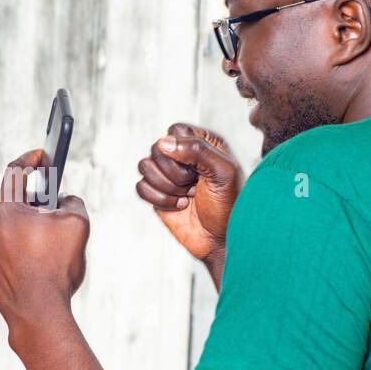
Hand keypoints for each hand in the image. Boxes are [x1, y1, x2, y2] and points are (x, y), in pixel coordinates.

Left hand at [0, 149, 89, 339]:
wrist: (36, 313)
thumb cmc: (54, 268)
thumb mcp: (76, 224)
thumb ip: (72, 201)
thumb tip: (64, 200)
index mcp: (4, 209)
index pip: (15, 171)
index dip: (32, 158)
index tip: (43, 154)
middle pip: (11, 196)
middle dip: (34, 192)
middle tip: (52, 190)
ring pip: (9, 219)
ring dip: (29, 216)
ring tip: (51, 223)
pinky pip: (7, 240)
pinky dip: (23, 236)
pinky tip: (41, 248)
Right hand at [136, 123, 243, 267]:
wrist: (221, 239)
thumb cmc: (230, 205)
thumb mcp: (223, 172)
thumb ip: (197, 150)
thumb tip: (163, 143)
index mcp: (202, 143)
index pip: (175, 131)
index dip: (182, 150)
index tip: (199, 169)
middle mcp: (183, 156)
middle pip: (156, 149)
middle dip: (175, 173)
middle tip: (195, 186)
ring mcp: (167, 174)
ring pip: (144, 166)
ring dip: (167, 188)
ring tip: (188, 197)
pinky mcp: (157, 192)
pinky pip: (141, 187)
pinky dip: (160, 200)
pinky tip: (179, 206)